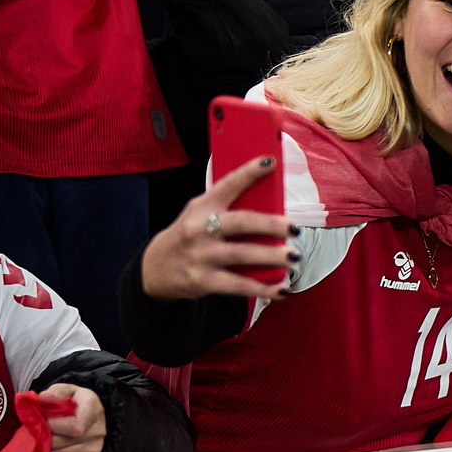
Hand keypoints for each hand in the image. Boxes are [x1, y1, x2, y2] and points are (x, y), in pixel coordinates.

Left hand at [40, 383, 107, 451]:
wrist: (88, 414)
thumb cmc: (74, 401)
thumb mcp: (67, 390)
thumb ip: (56, 392)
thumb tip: (43, 397)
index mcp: (94, 408)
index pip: (75, 426)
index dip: (55, 426)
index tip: (44, 421)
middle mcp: (99, 430)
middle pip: (66, 442)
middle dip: (46, 438)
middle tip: (36, 433)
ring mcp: (95, 447)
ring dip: (47, 451)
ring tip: (41, 442)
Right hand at [141, 156, 295, 301]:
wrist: (155, 269)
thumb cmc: (188, 236)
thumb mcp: (199, 214)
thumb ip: (226, 208)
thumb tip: (270, 204)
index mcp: (202, 207)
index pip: (227, 185)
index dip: (248, 172)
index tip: (269, 162)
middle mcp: (200, 229)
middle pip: (241, 222)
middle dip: (270, 224)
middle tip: (295, 228)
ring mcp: (201, 256)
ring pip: (242, 255)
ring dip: (272, 256)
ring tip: (294, 256)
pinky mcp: (203, 280)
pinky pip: (238, 285)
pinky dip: (262, 289)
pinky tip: (281, 289)